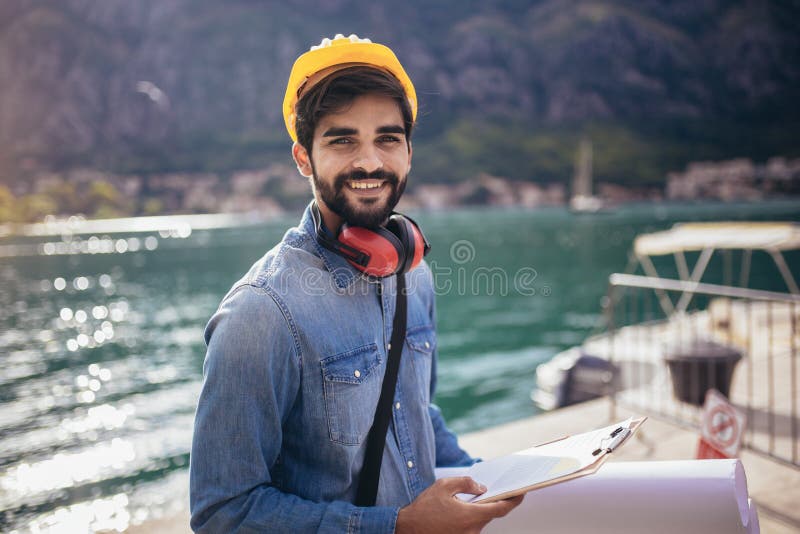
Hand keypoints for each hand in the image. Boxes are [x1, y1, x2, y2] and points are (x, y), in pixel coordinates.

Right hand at [395, 476, 523, 533]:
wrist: (409, 528)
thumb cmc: (425, 507)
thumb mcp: (444, 486)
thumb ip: (466, 483)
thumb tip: (482, 487)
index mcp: (471, 515)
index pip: (501, 508)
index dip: (514, 500)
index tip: (522, 493)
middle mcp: (473, 530)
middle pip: (492, 514)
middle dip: (496, 501)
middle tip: (500, 488)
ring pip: (481, 520)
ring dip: (481, 509)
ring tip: (477, 496)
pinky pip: (473, 526)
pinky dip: (473, 516)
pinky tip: (466, 508)